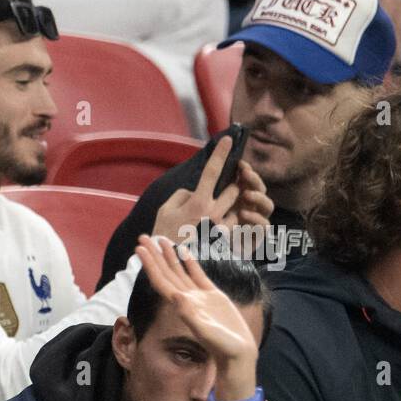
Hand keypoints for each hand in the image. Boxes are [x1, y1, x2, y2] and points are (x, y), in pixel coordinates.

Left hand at [134, 234, 258, 380]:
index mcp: (182, 305)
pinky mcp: (213, 296)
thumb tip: (176, 297)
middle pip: (167, 272)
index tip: (140, 248)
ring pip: (180, 271)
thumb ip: (191, 315)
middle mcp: (187, 299)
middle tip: (143, 237)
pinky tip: (184, 251)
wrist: (237, 354)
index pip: (161, 280)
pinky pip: (198, 274)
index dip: (150, 264)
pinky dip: (190, 262)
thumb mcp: (206, 331)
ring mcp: (199, 296)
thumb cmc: (222, 347)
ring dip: (169, 256)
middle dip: (154, 255)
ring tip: (160, 239)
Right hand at [152, 137, 272, 252]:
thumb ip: (183, 194)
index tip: (228, 139)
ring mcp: (222, 228)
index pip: (212, 171)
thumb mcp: (166, 209)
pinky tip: (218, 229)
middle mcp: (214, 213)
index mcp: (199, 202)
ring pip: (238, 207)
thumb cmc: (163, 234)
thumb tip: (195, 191)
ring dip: (231, 207)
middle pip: (234, 189)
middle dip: (231, 186)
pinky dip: (229, 223)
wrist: (165, 261)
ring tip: (217, 214)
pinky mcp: (225, 240)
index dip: (220, 153)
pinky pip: (235, 226)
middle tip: (224, 188)